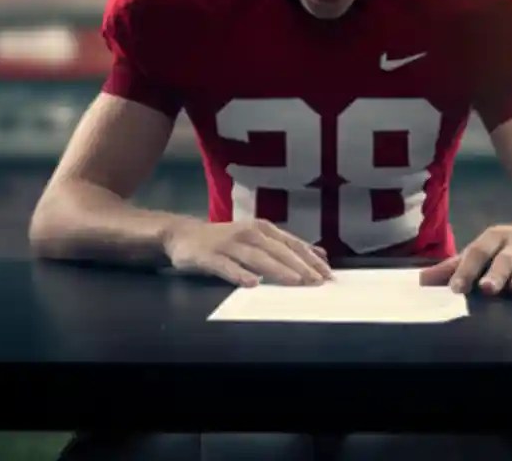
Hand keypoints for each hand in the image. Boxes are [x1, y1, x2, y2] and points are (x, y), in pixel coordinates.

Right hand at [163, 219, 333, 286]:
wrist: (184, 235)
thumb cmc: (226, 240)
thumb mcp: (257, 238)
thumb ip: (285, 246)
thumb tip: (320, 253)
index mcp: (263, 229)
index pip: (292, 244)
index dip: (310, 259)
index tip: (328, 274)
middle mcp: (249, 233)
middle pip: (279, 250)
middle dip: (300, 266)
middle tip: (317, 281)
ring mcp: (229, 244)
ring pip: (258, 258)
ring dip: (278, 270)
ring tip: (295, 281)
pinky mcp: (210, 256)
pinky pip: (227, 267)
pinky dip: (240, 274)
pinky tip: (252, 283)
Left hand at [419, 224, 511, 294]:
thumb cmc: (511, 246)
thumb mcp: (485, 250)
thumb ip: (455, 266)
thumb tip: (421, 281)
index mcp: (494, 238)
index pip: (477, 252)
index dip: (466, 270)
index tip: (456, 289)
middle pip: (505, 257)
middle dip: (496, 273)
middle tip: (487, 289)